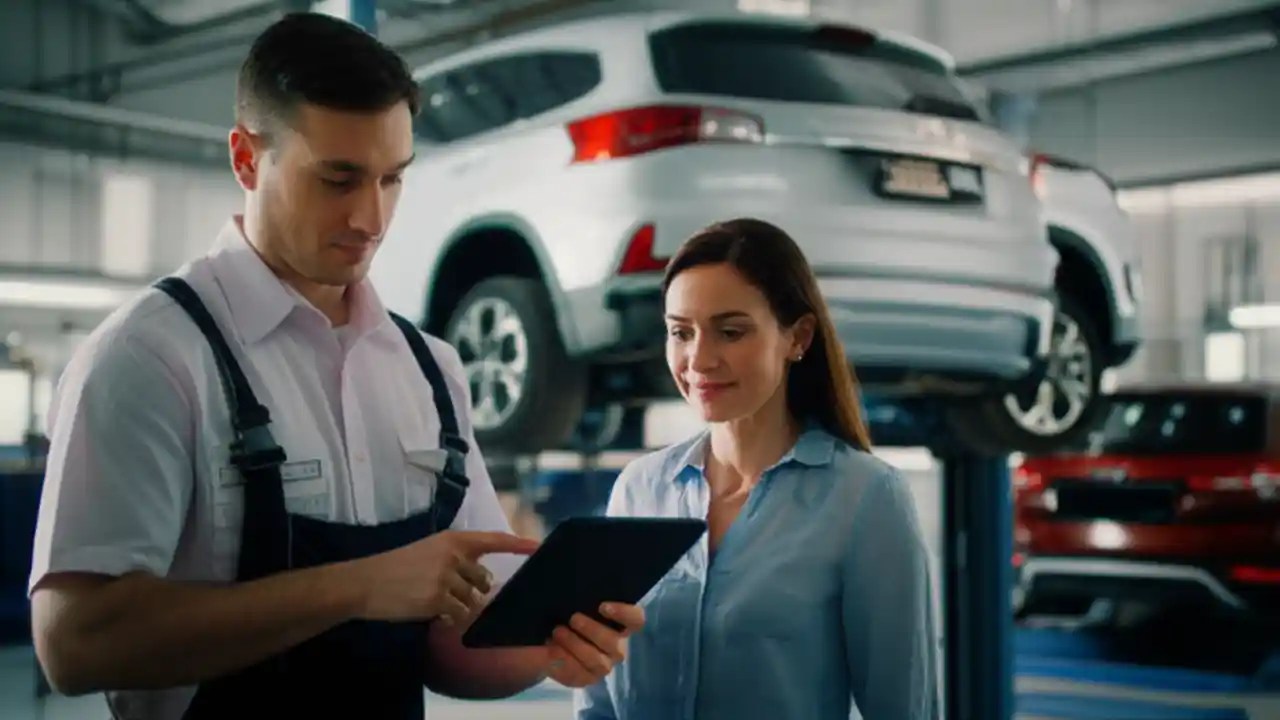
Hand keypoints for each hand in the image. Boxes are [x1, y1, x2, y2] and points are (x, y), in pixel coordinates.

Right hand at [350, 530, 538, 625]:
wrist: (366, 582)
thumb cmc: (396, 567)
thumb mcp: (428, 550)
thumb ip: (455, 559)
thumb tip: (482, 581)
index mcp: (452, 539)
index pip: (492, 539)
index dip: (517, 544)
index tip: (537, 547)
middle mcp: (453, 555)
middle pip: (484, 580)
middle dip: (472, 590)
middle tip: (445, 591)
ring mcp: (446, 578)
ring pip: (472, 600)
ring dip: (457, 605)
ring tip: (431, 599)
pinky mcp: (438, 600)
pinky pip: (457, 614)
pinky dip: (447, 617)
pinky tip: (429, 611)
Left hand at [543, 602, 645, 687]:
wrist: (550, 638)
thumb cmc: (569, 614)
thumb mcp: (576, 602)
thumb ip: (581, 597)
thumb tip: (575, 589)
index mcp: (621, 625)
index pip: (636, 620)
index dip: (624, 614)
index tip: (602, 606)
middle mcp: (617, 647)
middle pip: (614, 643)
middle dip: (592, 630)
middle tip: (573, 618)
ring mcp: (603, 665)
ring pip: (596, 661)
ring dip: (575, 645)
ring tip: (557, 632)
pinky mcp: (586, 679)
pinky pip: (577, 674)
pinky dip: (561, 661)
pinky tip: (549, 649)